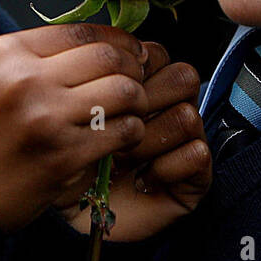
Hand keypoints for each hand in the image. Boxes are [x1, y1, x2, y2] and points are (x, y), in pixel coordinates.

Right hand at [0, 23, 149, 232]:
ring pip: (123, 91)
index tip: (130, 51)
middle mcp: (26, 78)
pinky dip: (131, 133)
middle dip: (133, 67)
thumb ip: (34, 57)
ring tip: (130, 111)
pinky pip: (121, 132)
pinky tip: (121, 137)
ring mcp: (46, 118)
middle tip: (137, 79)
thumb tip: (95, 44)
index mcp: (6, 52)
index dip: (117, 39)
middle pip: (108, 57)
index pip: (82, 30)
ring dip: (137, 100)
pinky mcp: (63, 156)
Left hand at [56, 41, 210, 240]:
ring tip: (121, 160)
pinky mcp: (195, 176)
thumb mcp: (62, 109)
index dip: (132, 68)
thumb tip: (101, 46)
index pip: (155, 54)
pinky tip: (140, 180)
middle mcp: (167, 108)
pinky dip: (165, 168)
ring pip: (187, 115)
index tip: (100, 91)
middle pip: (182, 76)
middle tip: (111, 125)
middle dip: (143, 101)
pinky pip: (197, 153)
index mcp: (139, 85)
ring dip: (148, 140)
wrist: (68, 213)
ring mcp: (184, 141)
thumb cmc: (63, 159)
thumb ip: (85, 73)